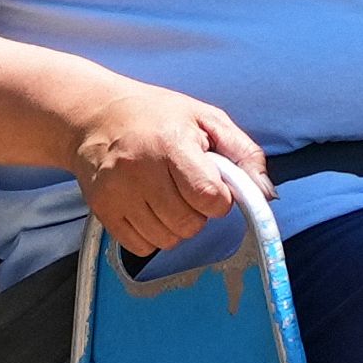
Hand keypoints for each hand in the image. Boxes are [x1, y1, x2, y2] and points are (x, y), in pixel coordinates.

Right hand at [66, 78, 272, 258]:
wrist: (96, 115)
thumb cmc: (158, 116)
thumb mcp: (207, 119)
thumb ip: (244, 153)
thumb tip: (266, 193)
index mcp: (171, 143)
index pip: (209, 196)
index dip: (219, 197)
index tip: (211, 185)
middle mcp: (141, 169)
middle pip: (189, 223)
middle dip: (197, 212)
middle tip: (186, 187)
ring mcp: (118, 192)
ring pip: (167, 239)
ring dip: (175, 225)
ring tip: (166, 195)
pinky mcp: (102, 209)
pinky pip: (141, 247)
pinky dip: (152, 234)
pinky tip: (148, 208)